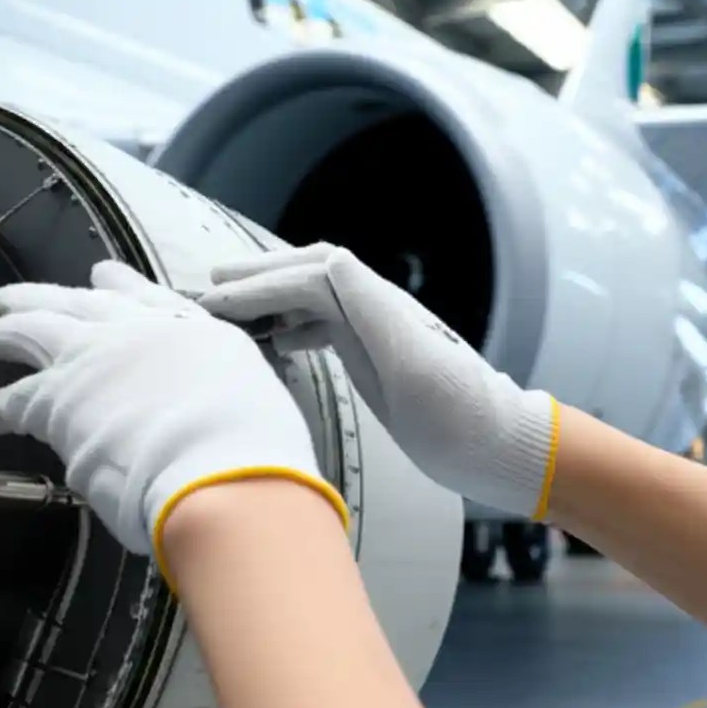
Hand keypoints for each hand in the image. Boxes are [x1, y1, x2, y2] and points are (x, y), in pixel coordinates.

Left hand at [0, 261, 348, 584]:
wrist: (219, 464)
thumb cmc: (252, 445)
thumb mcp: (248, 396)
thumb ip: (215, 390)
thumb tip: (197, 408)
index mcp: (195, 332)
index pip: (152, 300)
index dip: (123, 288)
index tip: (102, 275)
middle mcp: (142, 333)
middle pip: (82, 305)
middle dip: (49, 298)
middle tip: (17, 296)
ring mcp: (96, 359)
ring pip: (37, 333)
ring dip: (7, 332)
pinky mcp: (58, 399)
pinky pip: (17, 399)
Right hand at [201, 243, 558, 518]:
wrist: (497, 445)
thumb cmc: (460, 415)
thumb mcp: (416, 366)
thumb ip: (374, 312)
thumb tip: (333, 261)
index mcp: (382, 309)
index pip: (310, 277)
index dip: (261, 285)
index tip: (215, 302)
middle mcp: (379, 310)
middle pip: (310, 274)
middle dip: (259, 277)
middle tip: (209, 288)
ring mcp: (379, 332)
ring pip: (316, 298)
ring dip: (273, 299)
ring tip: (231, 312)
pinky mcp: (380, 357)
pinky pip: (328, 326)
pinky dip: (294, 325)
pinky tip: (278, 342)